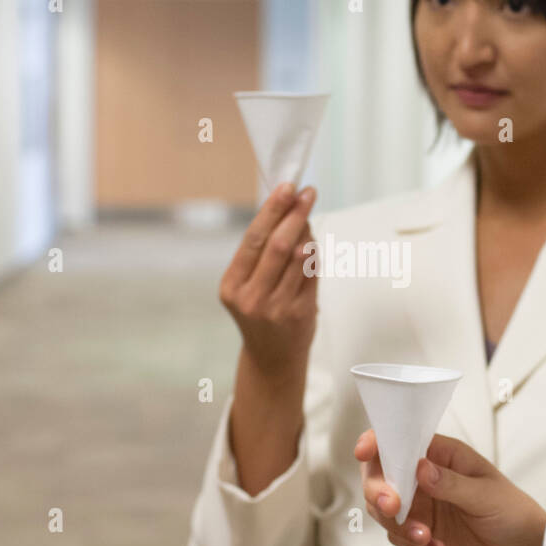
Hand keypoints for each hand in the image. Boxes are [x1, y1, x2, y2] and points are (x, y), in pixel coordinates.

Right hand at [218, 182, 317, 379]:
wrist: (272, 359)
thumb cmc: (261, 313)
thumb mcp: (249, 286)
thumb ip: (264, 253)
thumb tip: (289, 209)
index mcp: (231, 286)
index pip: (254, 239)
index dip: (272, 210)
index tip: (287, 187)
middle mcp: (251, 298)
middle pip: (277, 245)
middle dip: (294, 213)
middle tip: (307, 192)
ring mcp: (277, 308)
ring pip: (299, 257)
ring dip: (307, 231)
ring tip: (307, 214)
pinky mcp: (300, 314)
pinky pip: (312, 274)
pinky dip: (314, 254)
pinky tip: (312, 242)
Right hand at [355, 430, 545, 545]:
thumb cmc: (512, 511)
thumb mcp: (485, 494)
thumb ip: (451, 483)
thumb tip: (419, 467)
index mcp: (440, 453)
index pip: (399, 439)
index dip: (376, 442)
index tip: (363, 453)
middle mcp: (423, 475)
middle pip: (380, 475)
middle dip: (379, 491)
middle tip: (393, 508)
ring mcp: (419, 503)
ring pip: (383, 508)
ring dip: (397, 525)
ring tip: (426, 538)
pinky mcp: (419, 529)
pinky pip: (398, 536)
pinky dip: (411, 544)